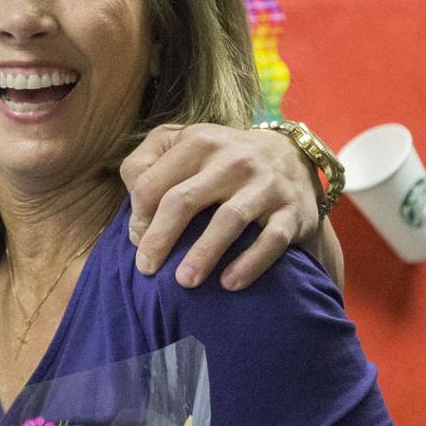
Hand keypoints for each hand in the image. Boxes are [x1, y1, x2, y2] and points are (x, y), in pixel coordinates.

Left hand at [121, 123, 319, 289]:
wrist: (290, 157)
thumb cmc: (219, 159)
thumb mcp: (181, 144)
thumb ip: (146, 163)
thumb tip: (135, 211)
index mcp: (198, 142)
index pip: (151, 184)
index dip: (138, 217)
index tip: (137, 242)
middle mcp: (232, 159)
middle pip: (183, 200)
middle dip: (160, 239)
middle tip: (146, 269)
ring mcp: (265, 184)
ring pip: (229, 219)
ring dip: (204, 254)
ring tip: (184, 282)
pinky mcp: (291, 210)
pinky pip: (271, 239)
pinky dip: (250, 263)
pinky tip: (229, 283)